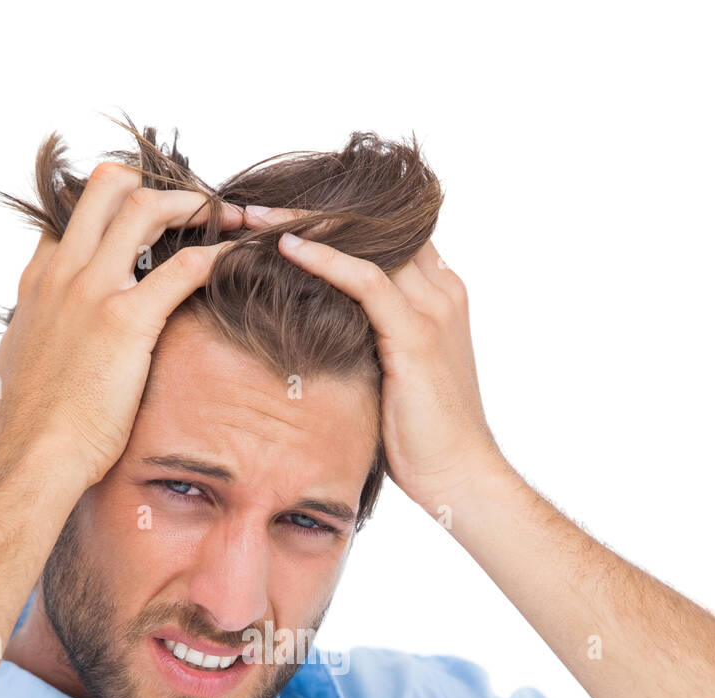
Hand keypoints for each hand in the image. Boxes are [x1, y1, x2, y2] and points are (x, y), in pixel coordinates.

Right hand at [0, 163, 241, 487]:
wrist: (31, 455)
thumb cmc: (24, 426)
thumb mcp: (7, 366)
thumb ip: (22, 340)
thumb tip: (17, 347)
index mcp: (39, 284)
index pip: (73, 219)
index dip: (112, 211)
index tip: (146, 225)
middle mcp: (64, 274)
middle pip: (107, 188)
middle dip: (155, 185)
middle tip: (193, 204)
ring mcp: (93, 291)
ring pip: (144, 208)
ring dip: (192, 204)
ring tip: (226, 215)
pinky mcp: (126, 321)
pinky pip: (184, 269)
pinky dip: (219, 254)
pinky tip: (240, 254)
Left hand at [243, 206, 502, 512]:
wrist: (459, 474)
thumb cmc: (422, 438)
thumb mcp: (392, 375)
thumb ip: (370, 340)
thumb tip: (319, 331)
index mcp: (438, 297)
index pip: (386, 236)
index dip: (333, 221)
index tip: (278, 217)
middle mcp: (441, 292)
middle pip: (376, 226)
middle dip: (313, 209)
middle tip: (254, 205)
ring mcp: (433, 310)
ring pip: (368, 242)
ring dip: (307, 223)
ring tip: (255, 216)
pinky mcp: (417, 336)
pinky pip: (368, 281)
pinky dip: (325, 259)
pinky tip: (285, 247)